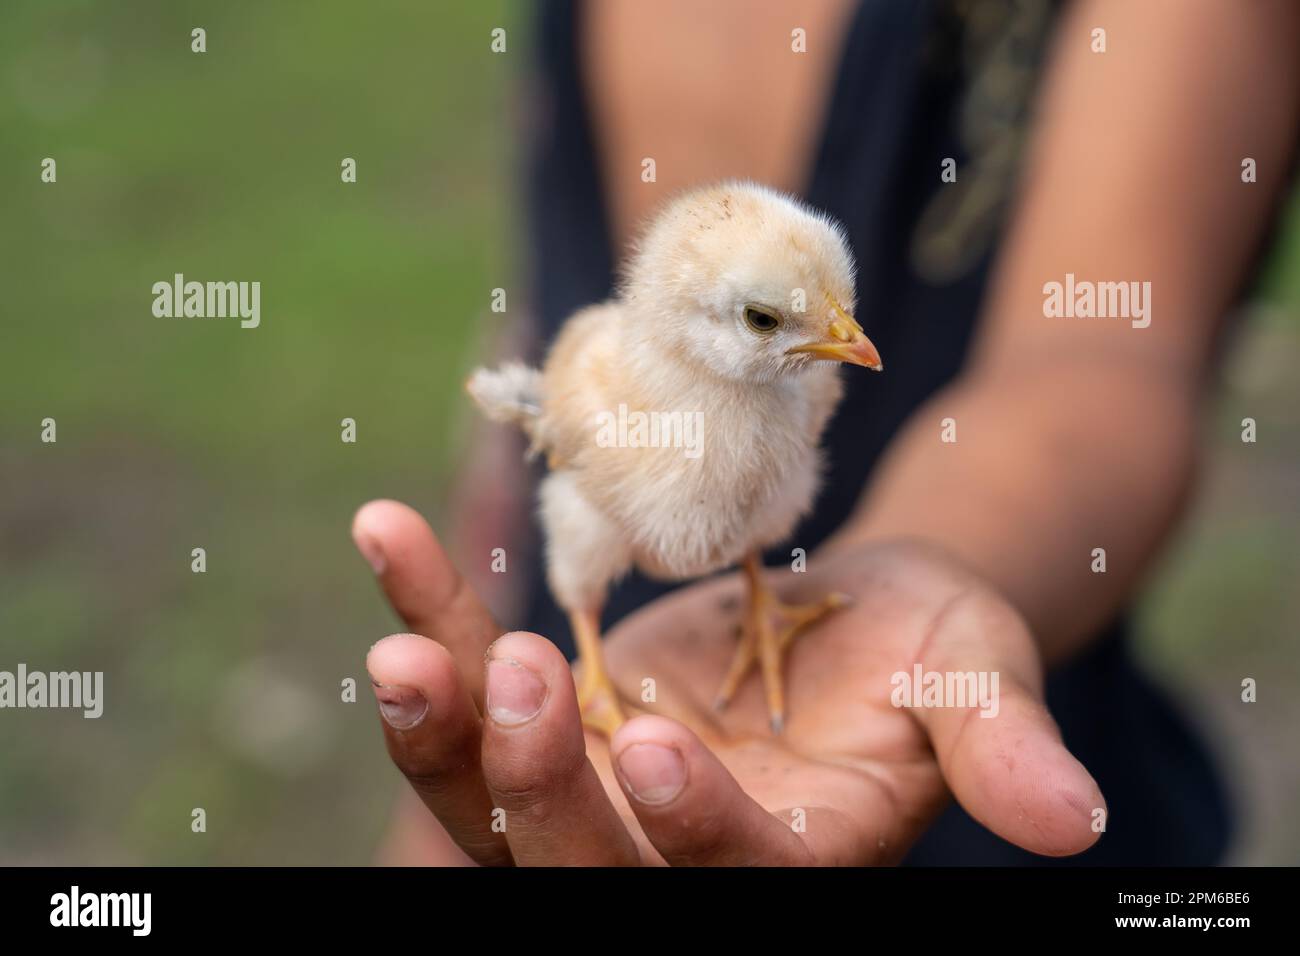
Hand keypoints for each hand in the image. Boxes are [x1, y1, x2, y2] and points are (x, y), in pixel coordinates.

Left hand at [353, 499, 1104, 864]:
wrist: (853, 607)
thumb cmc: (931, 645)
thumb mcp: (977, 676)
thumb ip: (1000, 743)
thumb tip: (1072, 819)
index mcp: (787, 862)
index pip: (727, 877)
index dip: (695, 831)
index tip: (662, 745)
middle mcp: (671, 846)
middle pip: (578, 863)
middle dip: (536, 790)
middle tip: (513, 677)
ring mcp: (595, 783)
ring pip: (488, 796)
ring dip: (437, 731)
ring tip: (401, 647)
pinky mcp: (553, 711)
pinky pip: (471, 673)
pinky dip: (429, 613)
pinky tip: (386, 533)